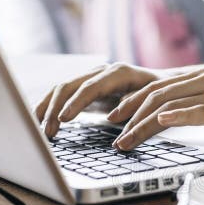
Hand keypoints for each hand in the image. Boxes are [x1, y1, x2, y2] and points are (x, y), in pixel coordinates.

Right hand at [34, 63, 160, 137]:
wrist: (163, 86)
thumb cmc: (160, 96)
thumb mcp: (152, 102)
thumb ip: (133, 106)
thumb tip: (112, 116)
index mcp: (119, 73)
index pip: (90, 86)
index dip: (75, 102)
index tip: (64, 119)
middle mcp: (102, 72)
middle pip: (70, 85)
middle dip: (55, 109)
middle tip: (48, 132)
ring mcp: (92, 78)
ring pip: (62, 89)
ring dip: (47, 108)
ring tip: (39, 129)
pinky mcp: (86, 88)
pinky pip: (63, 95)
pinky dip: (50, 107)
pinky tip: (40, 121)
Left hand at [106, 68, 203, 149]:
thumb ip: (194, 108)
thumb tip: (163, 120)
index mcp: (199, 78)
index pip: (157, 89)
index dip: (132, 104)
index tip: (115, 122)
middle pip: (156, 95)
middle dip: (130, 117)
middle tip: (116, 138)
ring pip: (169, 104)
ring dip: (143, 124)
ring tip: (127, 140)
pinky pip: (197, 109)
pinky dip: (177, 115)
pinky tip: (160, 123)